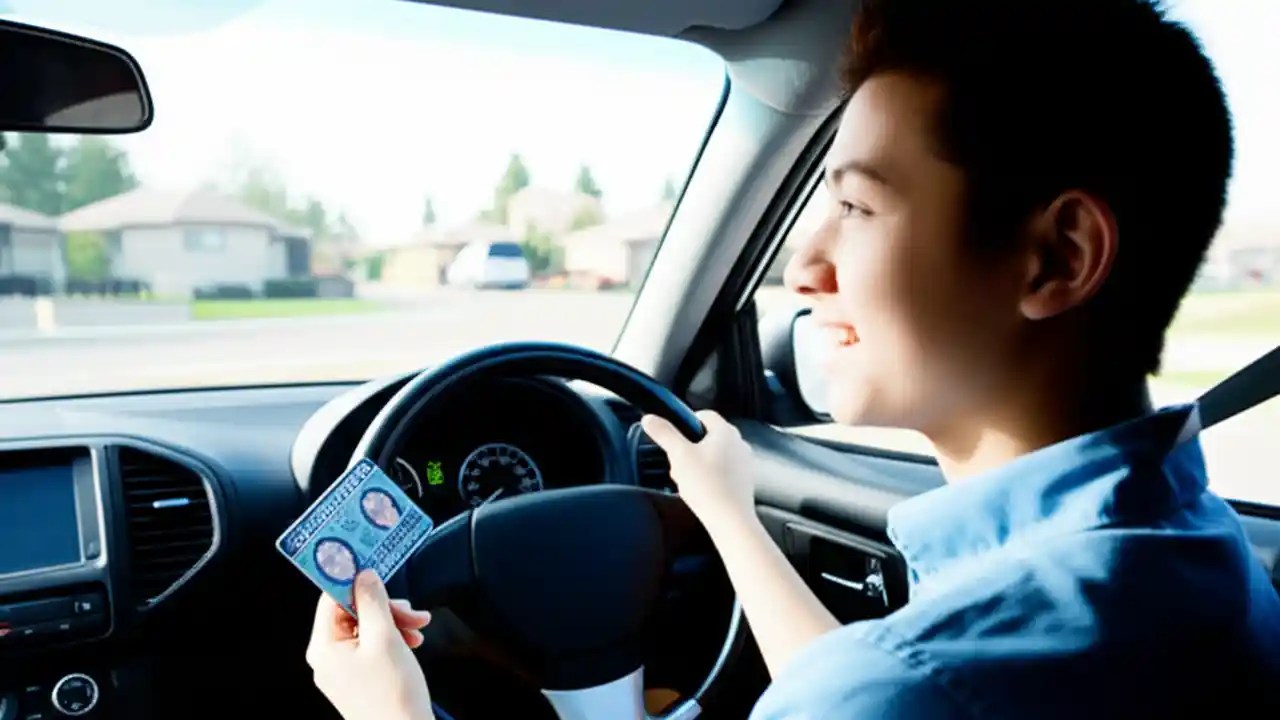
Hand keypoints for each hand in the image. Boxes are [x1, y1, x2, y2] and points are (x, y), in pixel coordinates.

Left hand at [307, 570, 435, 719]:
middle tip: (411, 611)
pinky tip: (412, 642)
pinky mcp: (359, 678)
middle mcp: (328, 657)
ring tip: (418, 629)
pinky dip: (392, 638)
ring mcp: (343, 670)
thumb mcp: (385, 638)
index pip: (330, 598)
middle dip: (384, 606)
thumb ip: (373, 601)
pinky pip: (371, 646)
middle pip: (352, 612)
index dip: (353, 581)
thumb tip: (363, 575)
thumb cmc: (393, 694)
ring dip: (393, 621)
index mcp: (324, 647)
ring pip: (366, 627)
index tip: (374, 567)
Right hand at [640, 410, 756, 533]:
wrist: (730, 521)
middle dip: (689, 448)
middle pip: (707, 437)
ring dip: (698, 464)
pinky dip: (710, 478)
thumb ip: (664, 433)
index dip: (685, 423)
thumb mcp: (679, 455)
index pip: (704, 415)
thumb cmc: (707, 485)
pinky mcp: (744, 482)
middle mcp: (739, 443)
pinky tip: (701, 491)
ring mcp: (745, 463)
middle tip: (678, 464)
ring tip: (688, 481)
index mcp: (726, 431)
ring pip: (714, 455)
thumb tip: (649, 418)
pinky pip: (722, 472)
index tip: (674, 438)